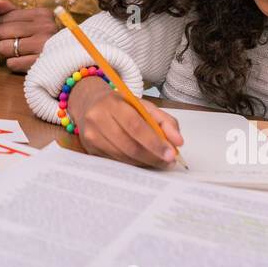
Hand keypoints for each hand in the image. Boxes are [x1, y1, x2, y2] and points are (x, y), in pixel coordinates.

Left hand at [0, 2, 59, 72]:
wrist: (65, 58)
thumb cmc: (41, 36)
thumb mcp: (31, 20)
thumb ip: (10, 11)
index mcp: (42, 14)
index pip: (4, 17)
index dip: (3, 25)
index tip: (14, 30)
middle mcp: (44, 28)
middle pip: (1, 31)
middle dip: (3, 38)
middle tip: (15, 41)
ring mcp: (42, 46)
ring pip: (3, 47)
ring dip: (7, 51)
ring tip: (18, 50)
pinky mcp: (38, 63)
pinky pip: (11, 63)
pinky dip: (13, 63)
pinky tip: (23, 60)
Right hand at [66, 77, 181, 168]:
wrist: (90, 105)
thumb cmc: (121, 106)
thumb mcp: (144, 106)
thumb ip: (165, 121)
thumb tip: (178, 141)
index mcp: (113, 103)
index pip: (136, 126)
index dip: (155, 142)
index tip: (171, 153)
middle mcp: (98, 119)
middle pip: (129, 145)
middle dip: (153, 156)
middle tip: (169, 162)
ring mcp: (91, 136)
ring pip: (123, 157)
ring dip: (145, 162)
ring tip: (159, 160)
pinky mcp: (90, 149)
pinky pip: (116, 162)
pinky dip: (133, 163)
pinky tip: (143, 159)